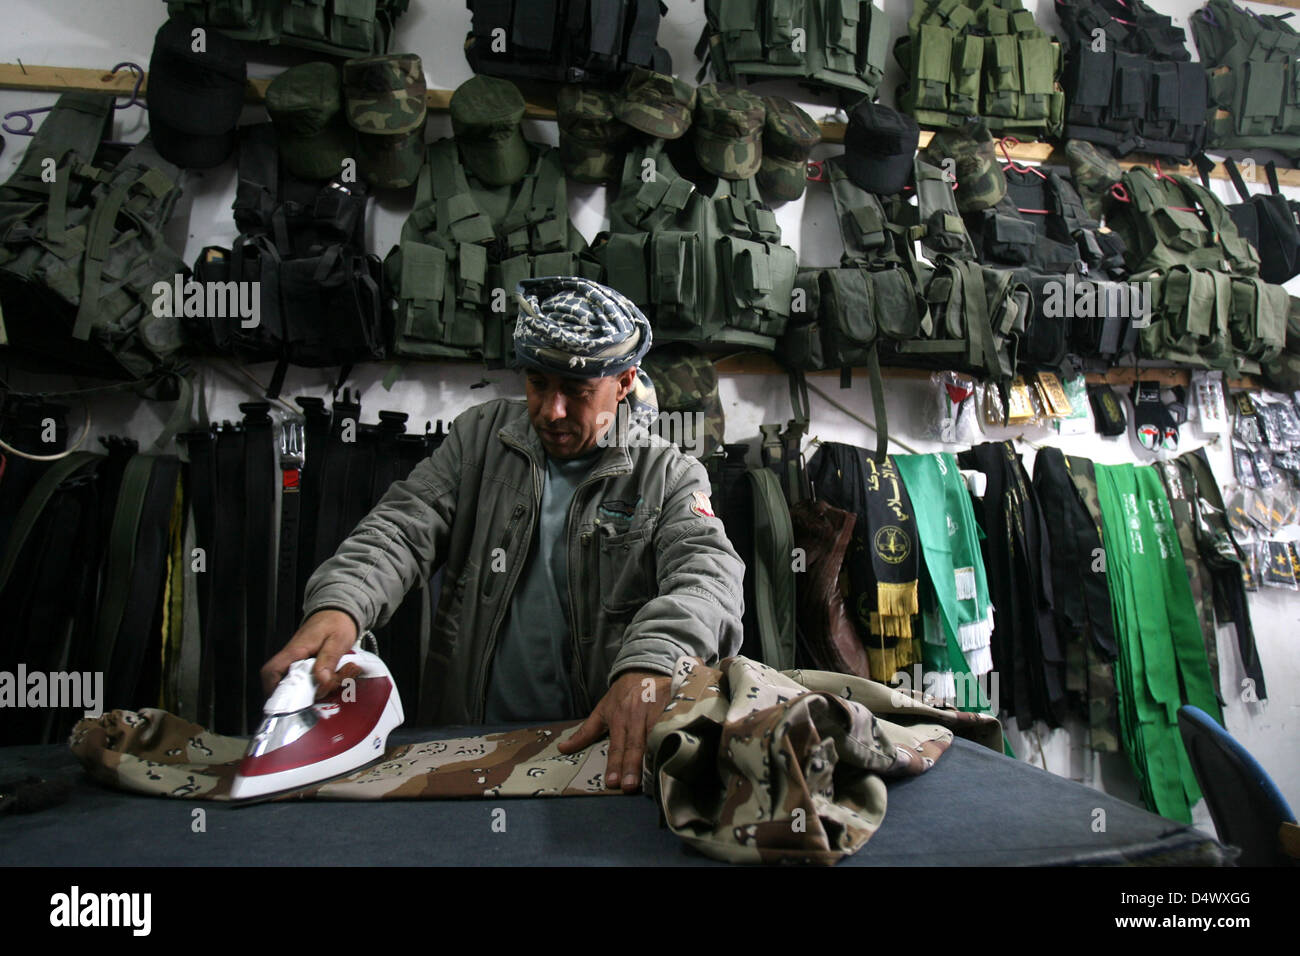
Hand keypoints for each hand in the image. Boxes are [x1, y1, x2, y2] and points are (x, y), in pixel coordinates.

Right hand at [260, 609, 359, 699]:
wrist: (340, 611)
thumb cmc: (337, 622)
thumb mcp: (337, 641)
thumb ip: (329, 660)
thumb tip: (321, 680)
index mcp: (295, 650)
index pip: (271, 671)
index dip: (273, 689)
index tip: (287, 702)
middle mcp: (293, 657)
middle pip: (283, 683)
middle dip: (302, 694)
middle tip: (323, 691)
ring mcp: (299, 661)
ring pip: (299, 683)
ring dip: (317, 688)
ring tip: (336, 681)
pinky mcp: (308, 664)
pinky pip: (309, 679)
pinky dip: (323, 683)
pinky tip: (337, 678)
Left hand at [557, 670, 671, 793]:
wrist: (643, 670)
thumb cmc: (621, 695)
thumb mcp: (602, 710)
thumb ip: (584, 732)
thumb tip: (562, 748)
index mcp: (619, 717)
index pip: (617, 745)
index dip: (615, 764)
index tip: (612, 782)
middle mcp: (637, 715)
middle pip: (636, 744)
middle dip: (632, 766)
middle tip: (629, 786)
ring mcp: (656, 711)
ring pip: (656, 736)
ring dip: (655, 756)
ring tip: (653, 777)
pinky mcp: (673, 708)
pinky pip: (674, 726)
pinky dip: (675, 738)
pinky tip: (676, 753)